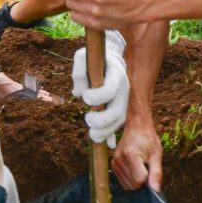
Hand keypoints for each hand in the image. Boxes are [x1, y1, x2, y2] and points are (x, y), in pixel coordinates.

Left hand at [72, 31, 127, 147]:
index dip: (99, 96)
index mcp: (117, 75)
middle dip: (102, 120)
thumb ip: (78, 71)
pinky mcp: (118, 111)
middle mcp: (123, 90)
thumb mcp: (83, 57)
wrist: (110, 62)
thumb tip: (78, 93)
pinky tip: (107, 145)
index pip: (112, 89)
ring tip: (92, 136)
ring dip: (106, 132)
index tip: (85, 97)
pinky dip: (111, 136)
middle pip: (118, 111)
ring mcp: (123, 102)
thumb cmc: (94, 59)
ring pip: (118, 122)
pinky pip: (117, 126)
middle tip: (87, 119)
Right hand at [112, 121, 163, 191]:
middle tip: (145, 166)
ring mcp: (114, 163)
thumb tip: (156, 191)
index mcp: (131, 155)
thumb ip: (156, 174)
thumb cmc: (148, 139)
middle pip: (133, 185)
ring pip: (128, 186)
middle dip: (142, 181)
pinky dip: (130, 179)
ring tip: (140, 167)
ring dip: (136, 181)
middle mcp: (120, 160)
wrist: (136, 127)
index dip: (148, 178)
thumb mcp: (156, 155)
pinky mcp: (113, 165)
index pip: (140, 181)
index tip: (150, 167)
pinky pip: (123, 182)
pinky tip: (134, 169)